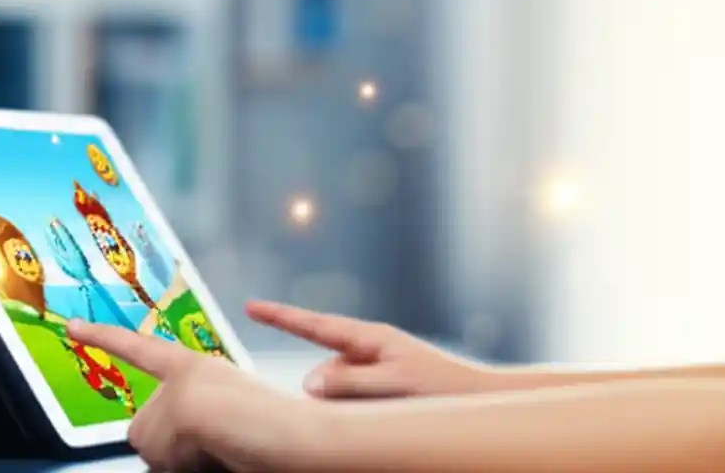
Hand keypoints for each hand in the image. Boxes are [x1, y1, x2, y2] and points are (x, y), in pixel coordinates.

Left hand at [66, 318, 318, 472]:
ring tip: (225, 450)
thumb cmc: (270, 423)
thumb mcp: (227, 409)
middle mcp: (175, 379)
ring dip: (183, 462)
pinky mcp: (163, 423)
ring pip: (155, 453)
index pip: (141, 349)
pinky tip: (218, 457)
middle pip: (147, 430)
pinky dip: (186, 466)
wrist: (279, 430)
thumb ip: (193, 411)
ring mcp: (168, 400)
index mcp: (192, 367)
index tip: (73, 327)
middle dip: (171, 448)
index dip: (106, 337)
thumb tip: (159, 439)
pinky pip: (162, 462)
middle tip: (216, 444)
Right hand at [246, 299, 497, 398]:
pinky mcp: (377, 389)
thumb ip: (348, 382)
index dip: (280, 316)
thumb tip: (306, 382)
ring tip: (388, 410)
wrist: (475, 398)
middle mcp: (366, 351)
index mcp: (369, 338)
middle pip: (324, 369)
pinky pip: (349, 403)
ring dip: (344, 407)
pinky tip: (380, 418)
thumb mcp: (392, 383)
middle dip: (324, 391)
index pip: (315, 324)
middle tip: (363, 403)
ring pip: (335, 392)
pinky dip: (355, 413)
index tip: (249, 305)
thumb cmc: (439, 387)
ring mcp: (371, 370)